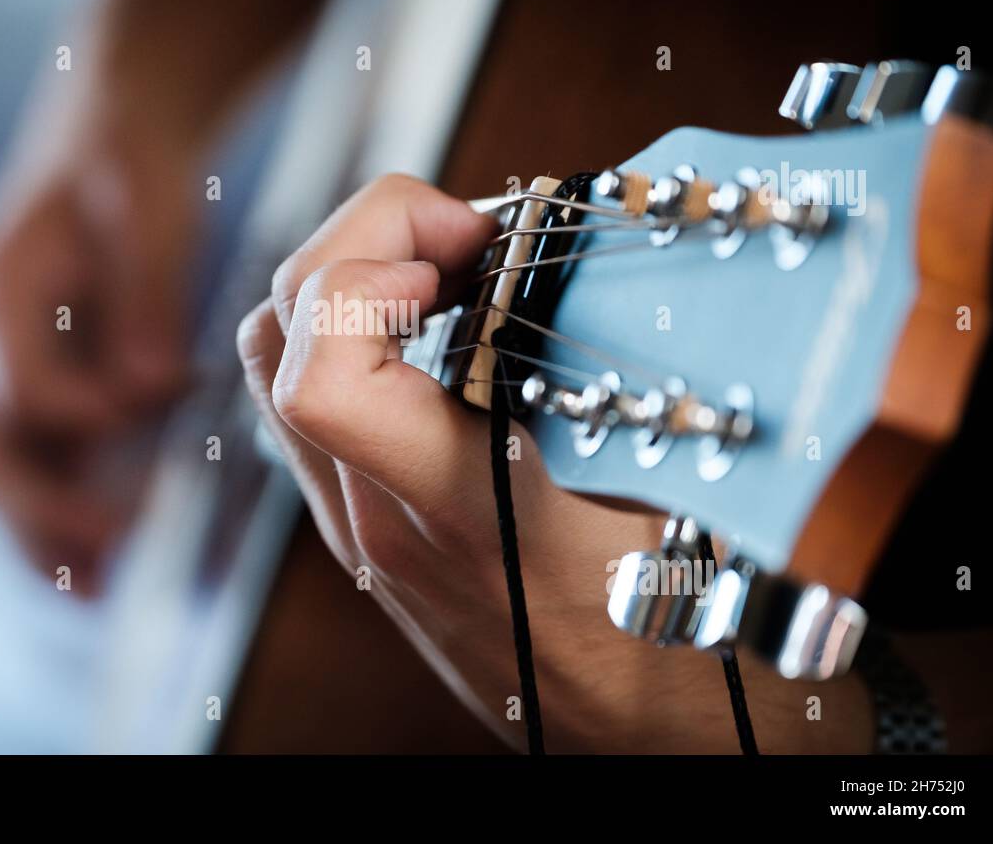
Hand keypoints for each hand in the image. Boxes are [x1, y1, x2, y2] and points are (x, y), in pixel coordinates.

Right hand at [0, 86, 194, 591]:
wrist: (111, 140)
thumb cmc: (131, 163)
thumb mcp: (147, 205)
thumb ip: (144, 290)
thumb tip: (147, 386)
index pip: (14, 380)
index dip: (74, 410)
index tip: (145, 413)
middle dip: (36, 511)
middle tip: (109, 555)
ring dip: (35, 535)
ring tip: (93, 593)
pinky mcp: (34, 386)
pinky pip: (30, 465)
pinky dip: (54, 517)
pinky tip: (103, 560)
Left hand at [238, 173, 872, 751]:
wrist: (650, 758)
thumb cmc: (696, 665)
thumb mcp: (719, 528)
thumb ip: (677, 413)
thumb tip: (641, 278)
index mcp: (471, 517)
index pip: (324, 384)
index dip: (368, 277)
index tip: (470, 249)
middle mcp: (389, 521)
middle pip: (281, 332)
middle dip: (364, 236)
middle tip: (472, 233)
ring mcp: (367, 527)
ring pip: (274, 362)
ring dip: (347, 275)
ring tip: (453, 263)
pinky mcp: (372, 530)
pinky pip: (311, 402)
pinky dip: (350, 327)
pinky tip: (441, 326)